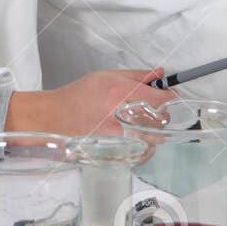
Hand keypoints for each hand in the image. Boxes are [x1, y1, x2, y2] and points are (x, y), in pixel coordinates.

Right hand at [6, 67, 164, 135]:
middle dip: (162, 114)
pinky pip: (141, 151)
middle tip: (157, 111)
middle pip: (159, 119)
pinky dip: (146, 145)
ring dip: (155, 130)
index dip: (169, 96)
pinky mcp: (113, 150)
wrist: (55, 118)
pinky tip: (138, 138)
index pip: (158, 97)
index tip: (171, 96)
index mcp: (119, 91)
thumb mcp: (106, 76)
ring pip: (153, 137)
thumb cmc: (79, 95)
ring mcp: (117, 135)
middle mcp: (120, 114)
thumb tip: (160, 74)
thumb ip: (136, 75)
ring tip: (145, 124)